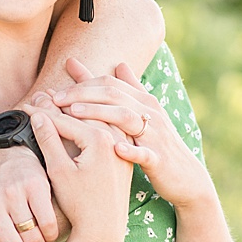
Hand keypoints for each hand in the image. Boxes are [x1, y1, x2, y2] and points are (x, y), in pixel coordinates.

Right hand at [27, 99, 132, 241]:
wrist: (104, 230)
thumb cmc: (80, 205)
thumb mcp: (59, 171)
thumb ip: (49, 140)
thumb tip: (39, 114)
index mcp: (99, 139)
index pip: (65, 118)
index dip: (41, 112)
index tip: (24, 106)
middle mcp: (116, 136)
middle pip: (84, 110)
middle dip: (62, 101)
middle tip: (41, 93)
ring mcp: (123, 143)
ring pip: (98, 114)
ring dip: (80, 105)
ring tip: (60, 96)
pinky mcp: (124, 151)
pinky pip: (108, 124)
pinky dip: (94, 116)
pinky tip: (81, 113)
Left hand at [55, 59, 217, 209]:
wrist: (186, 177)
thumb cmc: (159, 143)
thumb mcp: (146, 114)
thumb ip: (132, 89)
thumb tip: (120, 63)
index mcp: (143, 101)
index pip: (109, 83)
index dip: (82, 83)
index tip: (56, 89)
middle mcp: (150, 113)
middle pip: (113, 95)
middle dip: (82, 94)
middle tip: (55, 98)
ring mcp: (156, 135)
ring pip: (126, 117)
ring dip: (98, 113)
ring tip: (73, 114)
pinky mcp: (159, 159)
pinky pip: (145, 152)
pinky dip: (130, 149)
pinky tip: (114, 148)